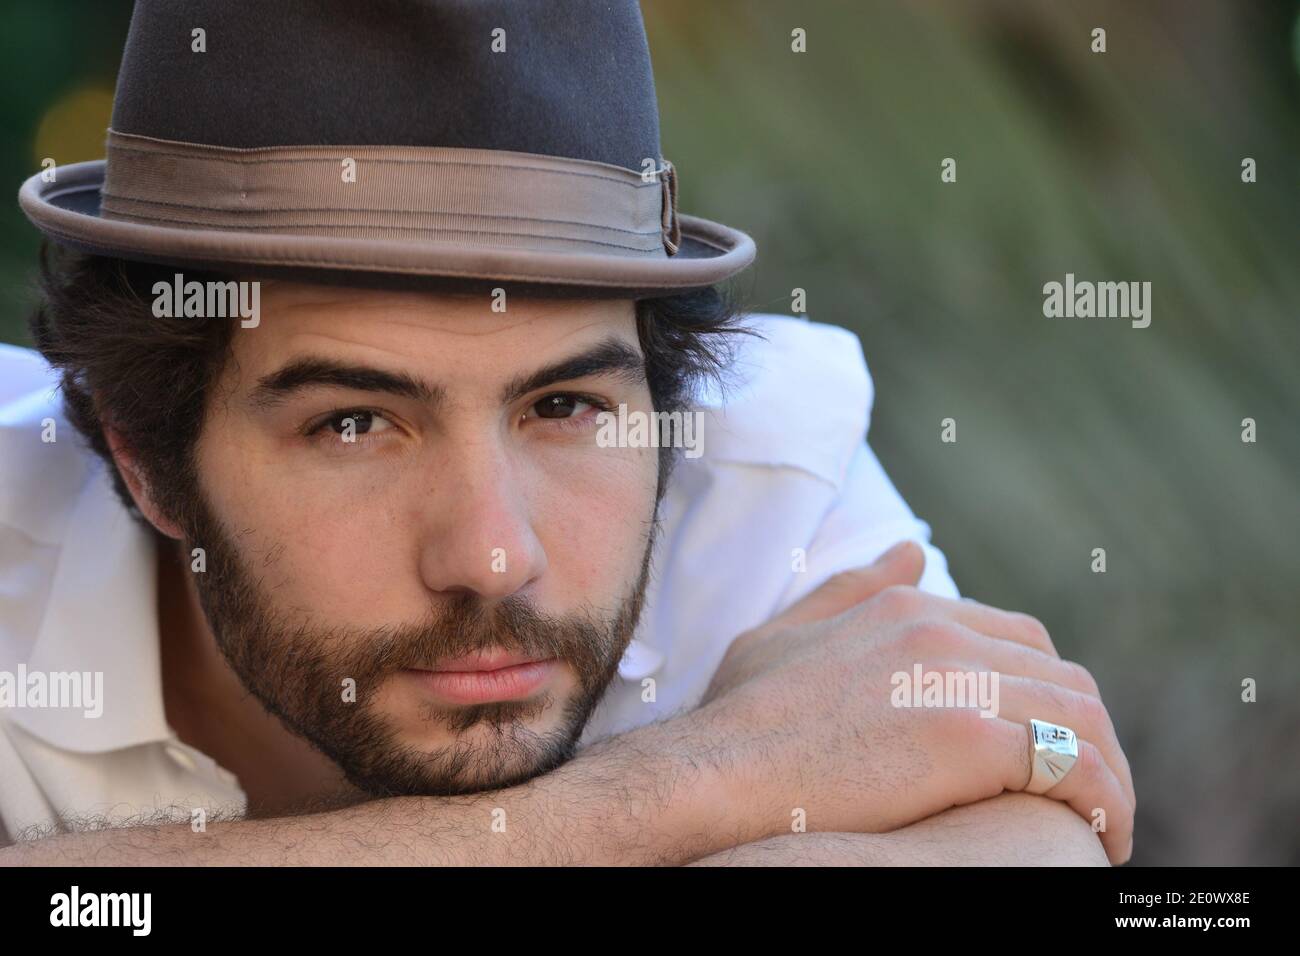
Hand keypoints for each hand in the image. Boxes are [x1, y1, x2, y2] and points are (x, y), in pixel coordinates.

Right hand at [697, 541, 1134, 862]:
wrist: (713, 773)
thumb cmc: (737, 719)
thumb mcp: (782, 636)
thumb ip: (848, 589)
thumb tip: (912, 551)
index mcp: (906, 607)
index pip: (1021, 639)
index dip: (1048, 696)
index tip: (1049, 749)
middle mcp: (941, 630)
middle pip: (1063, 676)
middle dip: (1089, 736)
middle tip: (1087, 792)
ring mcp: (956, 680)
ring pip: (1081, 718)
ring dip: (1108, 772)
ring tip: (1103, 823)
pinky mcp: (966, 739)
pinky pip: (1073, 766)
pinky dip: (1103, 803)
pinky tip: (1099, 837)